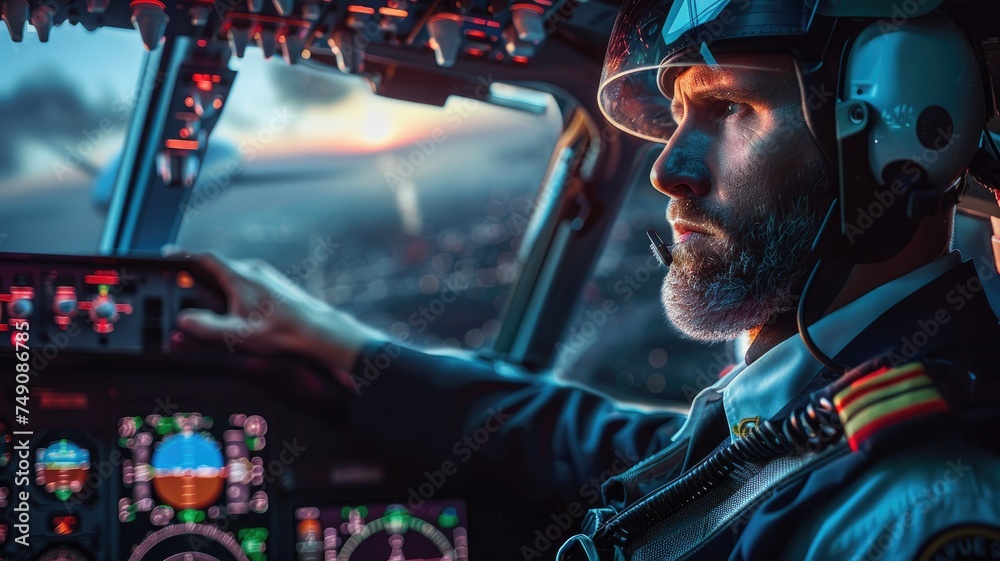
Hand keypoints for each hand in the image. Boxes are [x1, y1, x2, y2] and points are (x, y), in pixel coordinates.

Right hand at [171, 251, 383, 387]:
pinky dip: (234, 286)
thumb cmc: (283, 330)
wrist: (317, 330)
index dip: (183, 255)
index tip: (168, 253)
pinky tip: (236, 305)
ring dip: (218, 280)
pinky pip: (247, 279)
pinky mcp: (275, 283)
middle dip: (199, 272)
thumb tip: (184, 321)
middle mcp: (253, 269)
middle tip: (183, 280)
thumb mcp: (237, 333)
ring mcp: (266, 274)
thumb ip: (207, 327)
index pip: (204, 257)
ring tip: (208, 297)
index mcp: (240, 276)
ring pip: (234, 272)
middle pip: (218, 264)